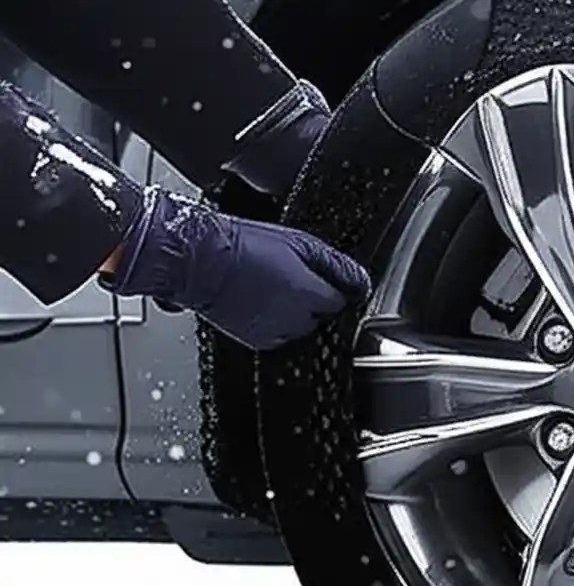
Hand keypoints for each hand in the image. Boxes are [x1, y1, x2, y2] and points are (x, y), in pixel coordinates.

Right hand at [104, 188, 370, 350]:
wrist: (199, 261)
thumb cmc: (243, 246)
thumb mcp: (299, 244)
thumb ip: (337, 265)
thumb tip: (362, 282)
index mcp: (308, 293)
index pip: (342, 302)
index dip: (338, 290)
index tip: (330, 281)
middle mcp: (294, 319)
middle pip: (324, 317)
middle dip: (317, 301)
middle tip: (297, 279)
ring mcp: (275, 333)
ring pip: (303, 329)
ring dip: (299, 314)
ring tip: (278, 290)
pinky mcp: (256, 341)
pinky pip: (281, 337)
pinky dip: (279, 324)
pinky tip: (265, 303)